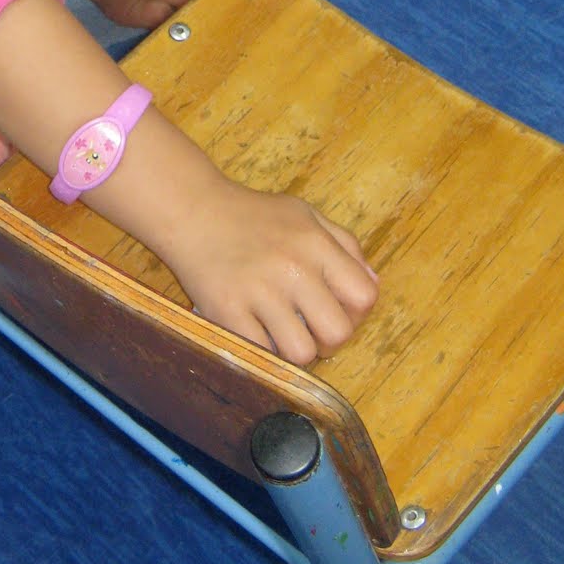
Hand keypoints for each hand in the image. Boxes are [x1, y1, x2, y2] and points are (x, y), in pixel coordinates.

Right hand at [163, 178, 378, 364]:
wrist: (191, 210)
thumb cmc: (252, 215)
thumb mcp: (305, 214)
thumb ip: (344, 245)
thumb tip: (372, 286)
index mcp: (315, 243)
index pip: (364, 296)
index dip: (356, 313)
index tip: (335, 310)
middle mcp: (292, 266)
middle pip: (338, 333)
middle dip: (328, 340)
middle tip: (308, 328)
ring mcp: (258, 290)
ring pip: (302, 353)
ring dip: (294, 351)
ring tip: (280, 332)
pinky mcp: (227, 310)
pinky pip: (261, 353)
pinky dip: (261, 349)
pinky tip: (253, 330)